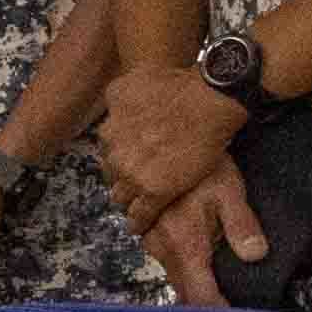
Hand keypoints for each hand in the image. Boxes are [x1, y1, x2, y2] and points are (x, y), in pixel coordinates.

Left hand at [97, 60, 245, 225]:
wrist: (205, 98)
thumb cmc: (173, 86)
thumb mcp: (127, 86)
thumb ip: (114, 103)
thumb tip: (112, 109)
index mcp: (107, 134)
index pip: (106, 157)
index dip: (118, 163)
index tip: (126, 168)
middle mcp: (114, 155)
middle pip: (111, 178)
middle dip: (121, 180)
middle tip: (135, 184)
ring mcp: (133, 174)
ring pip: (121, 197)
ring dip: (129, 199)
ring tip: (138, 204)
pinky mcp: (155, 191)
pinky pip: (140, 214)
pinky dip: (138, 222)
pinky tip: (139, 226)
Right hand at [147, 163, 267, 305]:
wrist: (163, 136)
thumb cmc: (203, 164)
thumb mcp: (229, 192)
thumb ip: (242, 226)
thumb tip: (256, 256)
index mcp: (185, 246)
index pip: (200, 297)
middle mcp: (164, 249)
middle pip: (184, 291)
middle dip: (205, 302)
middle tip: (231, 307)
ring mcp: (151, 240)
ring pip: (174, 275)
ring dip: (193, 283)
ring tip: (216, 285)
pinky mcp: (147, 230)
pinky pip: (165, 258)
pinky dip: (183, 266)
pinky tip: (197, 258)